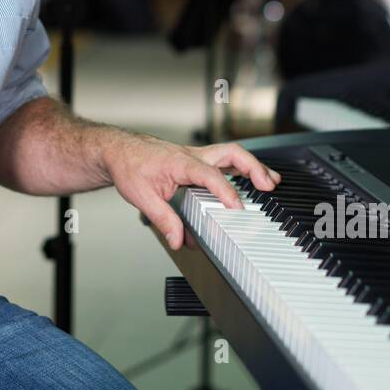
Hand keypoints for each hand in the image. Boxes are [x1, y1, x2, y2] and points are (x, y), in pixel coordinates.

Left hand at [105, 135, 280, 251]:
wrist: (117, 150)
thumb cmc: (128, 166)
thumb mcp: (141, 196)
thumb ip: (163, 219)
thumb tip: (178, 239)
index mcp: (181, 162)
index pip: (210, 176)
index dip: (226, 192)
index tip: (238, 208)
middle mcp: (193, 156)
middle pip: (231, 153)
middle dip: (253, 168)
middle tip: (269, 186)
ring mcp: (196, 156)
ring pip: (231, 154)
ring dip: (252, 166)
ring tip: (271, 183)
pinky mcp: (195, 160)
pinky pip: (223, 161)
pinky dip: (240, 168)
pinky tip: (249, 179)